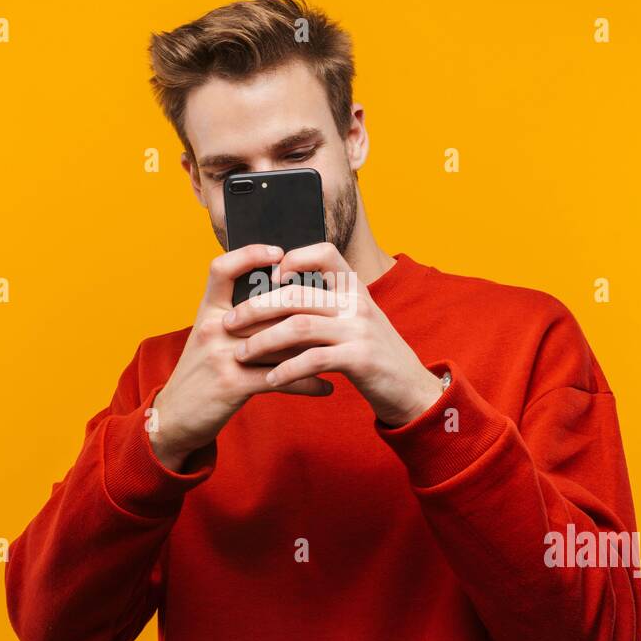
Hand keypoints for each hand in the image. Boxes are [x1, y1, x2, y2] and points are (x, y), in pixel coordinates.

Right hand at [149, 243, 334, 470]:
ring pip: (282, 343)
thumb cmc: (200, 374)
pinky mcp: (232, 384)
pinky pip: (282, 378)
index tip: (279, 252)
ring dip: (317, 350)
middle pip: (269, 308)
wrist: (175, 417)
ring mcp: (222, 355)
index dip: (249, 254)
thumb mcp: (209, 338)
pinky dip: (309, 383)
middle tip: (337, 313)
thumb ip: (237, 319)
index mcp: (208, 311)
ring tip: (341, 352)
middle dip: (306, 312)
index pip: (223, 268)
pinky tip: (327, 387)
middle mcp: (213, 327)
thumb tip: (282, 302)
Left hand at [222, 242, 444, 426]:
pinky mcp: (360, 359)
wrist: (411, 388)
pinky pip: (313, 359)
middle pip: (297, 294)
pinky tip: (270, 379)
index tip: (271, 276)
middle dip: (256, 308)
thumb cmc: (373, 354)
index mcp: (354, 288)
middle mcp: (357, 303)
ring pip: (299, 326)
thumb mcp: (355, 320)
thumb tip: (275, 298)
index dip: (294, 258)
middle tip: (230, 323)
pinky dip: (287, 369)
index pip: (324, 252)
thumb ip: (325, 304)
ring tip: (241, 354)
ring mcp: (360, 330)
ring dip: (263, 341)